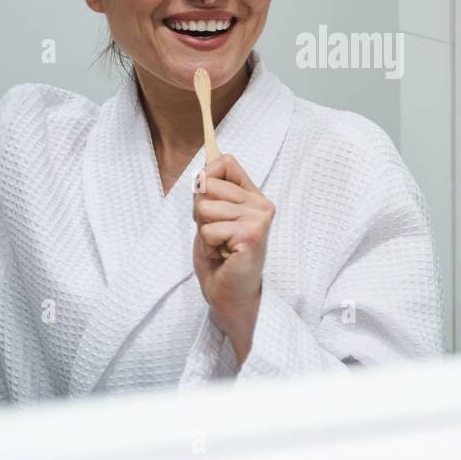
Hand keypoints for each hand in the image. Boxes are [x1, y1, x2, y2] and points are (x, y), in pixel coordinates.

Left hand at [190, 153, 275, 362]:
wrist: (230, 297)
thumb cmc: (220, 260)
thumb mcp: (209, 219)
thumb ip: (209, 195)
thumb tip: (201, 171)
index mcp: (252, 196)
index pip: (226, 162)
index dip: (206, 177)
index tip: (206, 200)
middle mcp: (261, 203)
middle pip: (209, 184)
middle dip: (200, 212)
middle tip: (215, 234)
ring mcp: (259, 218)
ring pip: (206, 208)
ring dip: (204, 232)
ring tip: (220, 247)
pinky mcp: (252, 235)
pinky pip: (209, 229)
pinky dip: (209, 246)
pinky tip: (224, 256)